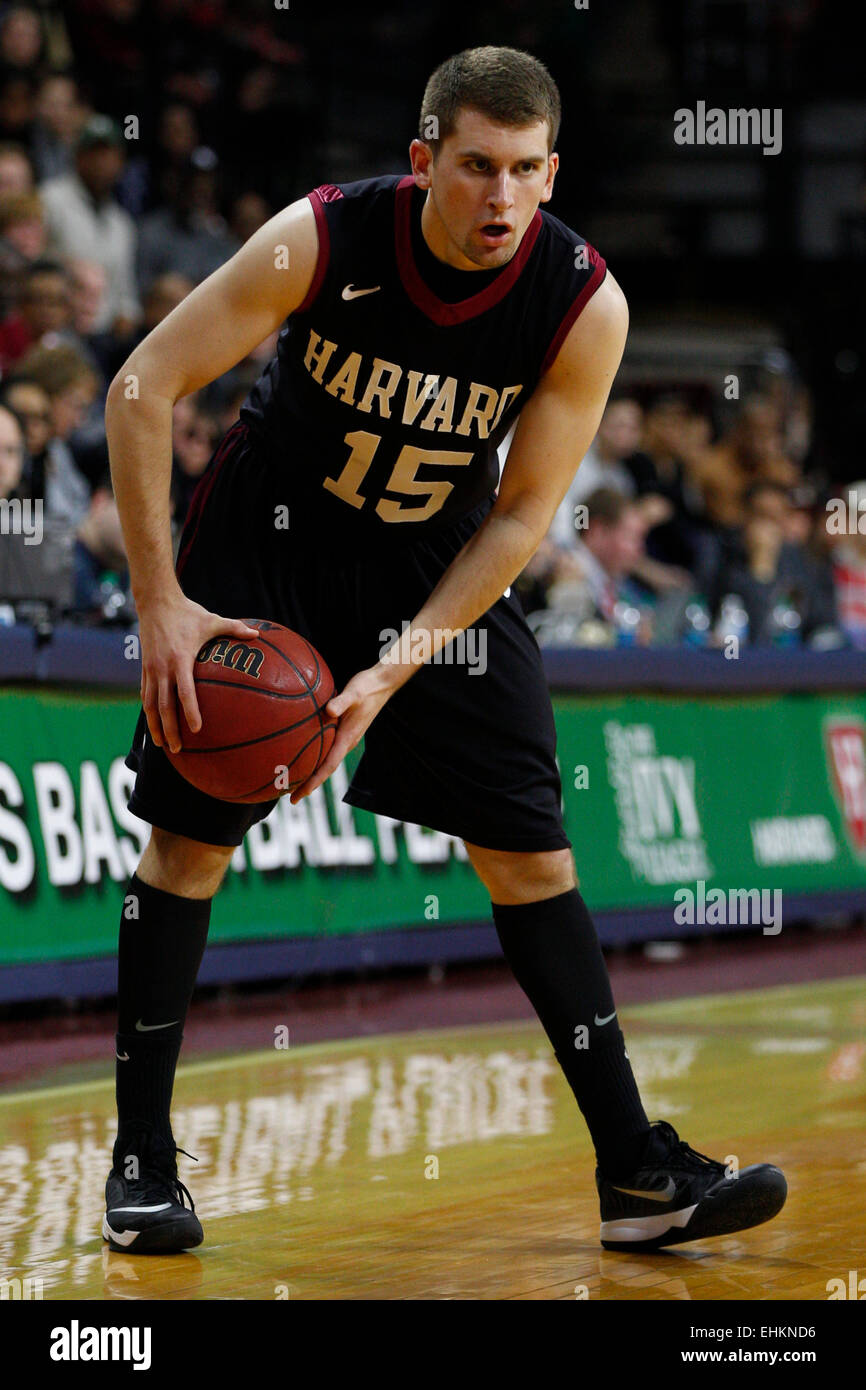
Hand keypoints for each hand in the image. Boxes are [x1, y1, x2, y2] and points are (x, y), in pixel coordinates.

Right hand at [138, 589, 259, 753]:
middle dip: (169, 730)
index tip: (197, 729)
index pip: (184, 692)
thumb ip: (234, 628)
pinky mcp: (143, 668)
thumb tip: (257, 635)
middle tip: (178, 749)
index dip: (190, 712)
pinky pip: (145, 695)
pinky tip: (154, 724)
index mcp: (180, 660)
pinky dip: (148, 712)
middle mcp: (162, 668)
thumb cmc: (187, 612)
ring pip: (149, 705)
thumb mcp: (212, 620)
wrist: (154, 601)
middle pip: (163, 707)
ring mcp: (150, 669)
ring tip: (161, 745)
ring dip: (155, 726)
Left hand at [290, 664, 396, 802]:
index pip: (328, 766)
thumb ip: (341, 702)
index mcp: (347, 738)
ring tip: (292, 782)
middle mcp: (346, 742)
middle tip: (290, 798)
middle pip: (325, 770)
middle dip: (308, 785)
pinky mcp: (343, 731)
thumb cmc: (367, 687)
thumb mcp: (354, 693)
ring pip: (326, 761)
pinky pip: (326, 749)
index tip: (300, 795)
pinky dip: (314, 757)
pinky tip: (302, 754)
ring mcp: (345, 738)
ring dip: (311, 774)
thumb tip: (328, 710)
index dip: (313, 782)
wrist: (381, 683)